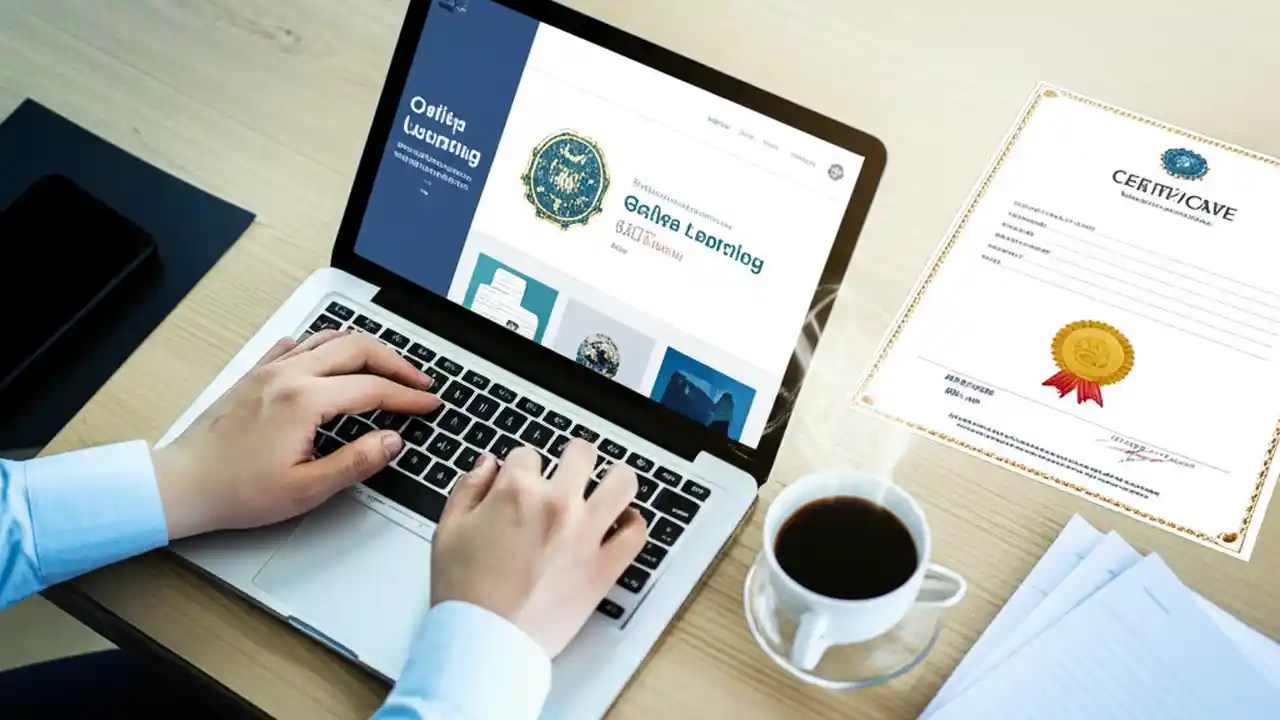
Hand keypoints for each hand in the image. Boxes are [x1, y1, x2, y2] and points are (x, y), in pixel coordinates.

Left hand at [152, 330, 439, 539]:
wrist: (181, 483)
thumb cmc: (235, 490)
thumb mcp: (305, 489)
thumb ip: (356, 462)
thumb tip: (391, 441)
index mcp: (305, 401)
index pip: (373, 388)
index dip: (408, 397)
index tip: (430, 404)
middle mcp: (289, 375)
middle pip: (358, 349)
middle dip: (397, 362)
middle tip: (419, 381)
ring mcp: (270, 370)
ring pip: (330, 338)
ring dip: (365, 348)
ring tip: (387, 366)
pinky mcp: (255, 375)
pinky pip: (298, 344)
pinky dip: (325, 345)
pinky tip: (330, 357)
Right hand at [430, 440, 646, 656]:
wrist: (484, 641)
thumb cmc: (463, 592)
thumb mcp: (448, 530)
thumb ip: (469, 488)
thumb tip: (489, 463)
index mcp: (517, 491)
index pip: (528, 454)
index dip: (522, 467)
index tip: (520, 483)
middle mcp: (557, 505)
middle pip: (582, 454)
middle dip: (572, 459)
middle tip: (568, 474)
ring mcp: (586, 535)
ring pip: (622, 481)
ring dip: (613, 479)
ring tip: (605, 487)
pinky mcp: (604, 567)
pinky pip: (636, 533)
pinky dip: (632, 524)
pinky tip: (620, 524)